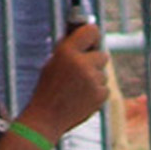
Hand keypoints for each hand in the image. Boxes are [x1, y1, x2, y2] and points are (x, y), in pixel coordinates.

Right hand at [18, 25, 110, 140]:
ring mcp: (92, 80)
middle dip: (94, 62)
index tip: (91, 42)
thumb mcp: (53, 63)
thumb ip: (71, 50)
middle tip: (80, 72)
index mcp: (67, 51)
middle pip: (102, 55)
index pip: (92, 31)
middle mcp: (81, 63)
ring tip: (76, 89)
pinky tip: (81, 98)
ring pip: (103, 74)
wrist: (46, 118)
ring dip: (94, 80)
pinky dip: (96, 93)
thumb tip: (89, 39)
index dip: (93, 36)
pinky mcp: (100, 95)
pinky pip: (105, 88)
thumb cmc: (47, 89)